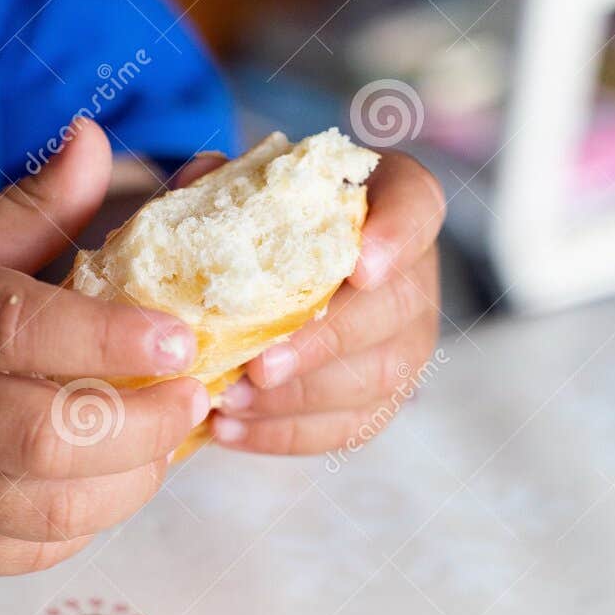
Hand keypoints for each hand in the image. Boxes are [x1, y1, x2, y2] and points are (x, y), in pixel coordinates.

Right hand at [0, 119, 208, 574]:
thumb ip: (23, 209)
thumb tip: (94, 137)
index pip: (15, 326)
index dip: (108, 334)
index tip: (180, 336)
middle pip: (41, 434)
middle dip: (142, 423)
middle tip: (194, 394)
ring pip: (43, 508)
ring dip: (129, 482)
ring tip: (166, 439)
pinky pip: (23, 552)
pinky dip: (87, 524)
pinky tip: (112, 483)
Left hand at [188, 146, 445, 454]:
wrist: (285, 269)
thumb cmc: (272, 217)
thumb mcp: (250, 185)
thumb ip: (225, 181)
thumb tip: (199, 180)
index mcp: (393, 200)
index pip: (416, 207)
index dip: (395, 238)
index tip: (360, 269)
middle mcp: (416, 273)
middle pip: (394, 310)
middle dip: (326, 343)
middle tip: (261, 366)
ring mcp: (408, 340)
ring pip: (377, 378)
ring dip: (298, 398)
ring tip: (228, 400)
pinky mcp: (387, 396)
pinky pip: (351, 425)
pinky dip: (286, 434)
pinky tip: (229, 429)